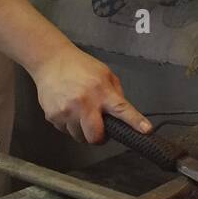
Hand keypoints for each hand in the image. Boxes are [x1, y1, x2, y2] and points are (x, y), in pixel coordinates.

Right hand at [32, 46, 151, 143]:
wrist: (51, 61)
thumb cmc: (80, 66)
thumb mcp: (105, 74)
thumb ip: (116, 94)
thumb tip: (123, 116)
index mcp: (102, 91)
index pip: (122, 109)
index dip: (135, 121)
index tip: (146, 130)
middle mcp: (84, 102)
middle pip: (95, 136)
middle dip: (99, 137)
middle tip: (99, 128)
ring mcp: (67, 111)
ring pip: (79, 137)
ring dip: (83, 131)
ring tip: (80, 113)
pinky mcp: (53, 116)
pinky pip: (66, 132)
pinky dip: (69, 125)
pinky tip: (68, 109)